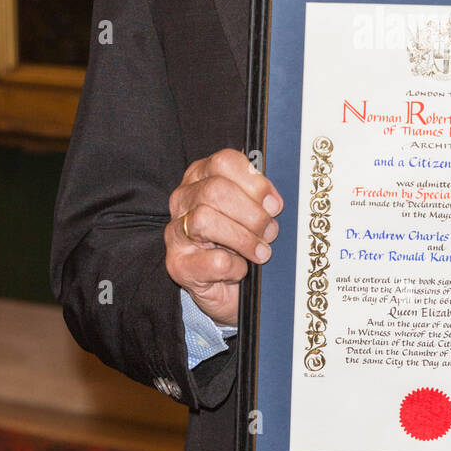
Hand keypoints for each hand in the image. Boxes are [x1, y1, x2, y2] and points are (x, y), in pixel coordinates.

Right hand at [165, 148, 282, 326]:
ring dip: (243, 238)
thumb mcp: (252, 213)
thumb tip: (273, 203)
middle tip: (270, 232)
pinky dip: (235, 266)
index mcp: (202, 177)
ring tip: (261, 253)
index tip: (274, 204)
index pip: (223, 162)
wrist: (229, 289)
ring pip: (205, 219)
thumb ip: (259, 199)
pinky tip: (240, 270)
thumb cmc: (241, 244)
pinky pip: (212, 260)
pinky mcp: (178, 265)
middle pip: (215, 190)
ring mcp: (175, 232)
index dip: (254, 182)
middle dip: (251, 214)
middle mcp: (183, 199)